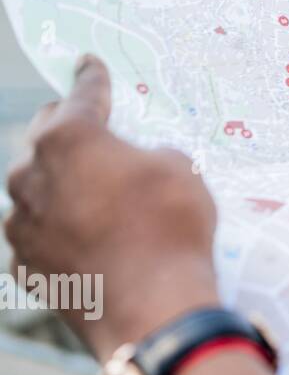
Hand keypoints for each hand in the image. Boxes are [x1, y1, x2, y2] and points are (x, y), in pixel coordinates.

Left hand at [4, 55, 219, 361]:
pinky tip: (91, 240)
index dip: (91, 77)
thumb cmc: (172, 228)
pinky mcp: (24, 265)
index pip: (81, 94)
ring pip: (36, 189)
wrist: (154, 310)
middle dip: (68, 130)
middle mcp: (30, 174)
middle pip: (43, 137)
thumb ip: (148, 155)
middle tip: (95, 133)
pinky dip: (60, 230)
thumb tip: (137, 165)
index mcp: (69, 138)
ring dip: (62, 186)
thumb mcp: (182, 170)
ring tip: (100, 198)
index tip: (87, 64)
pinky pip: (40, 233)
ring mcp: (21, 223)